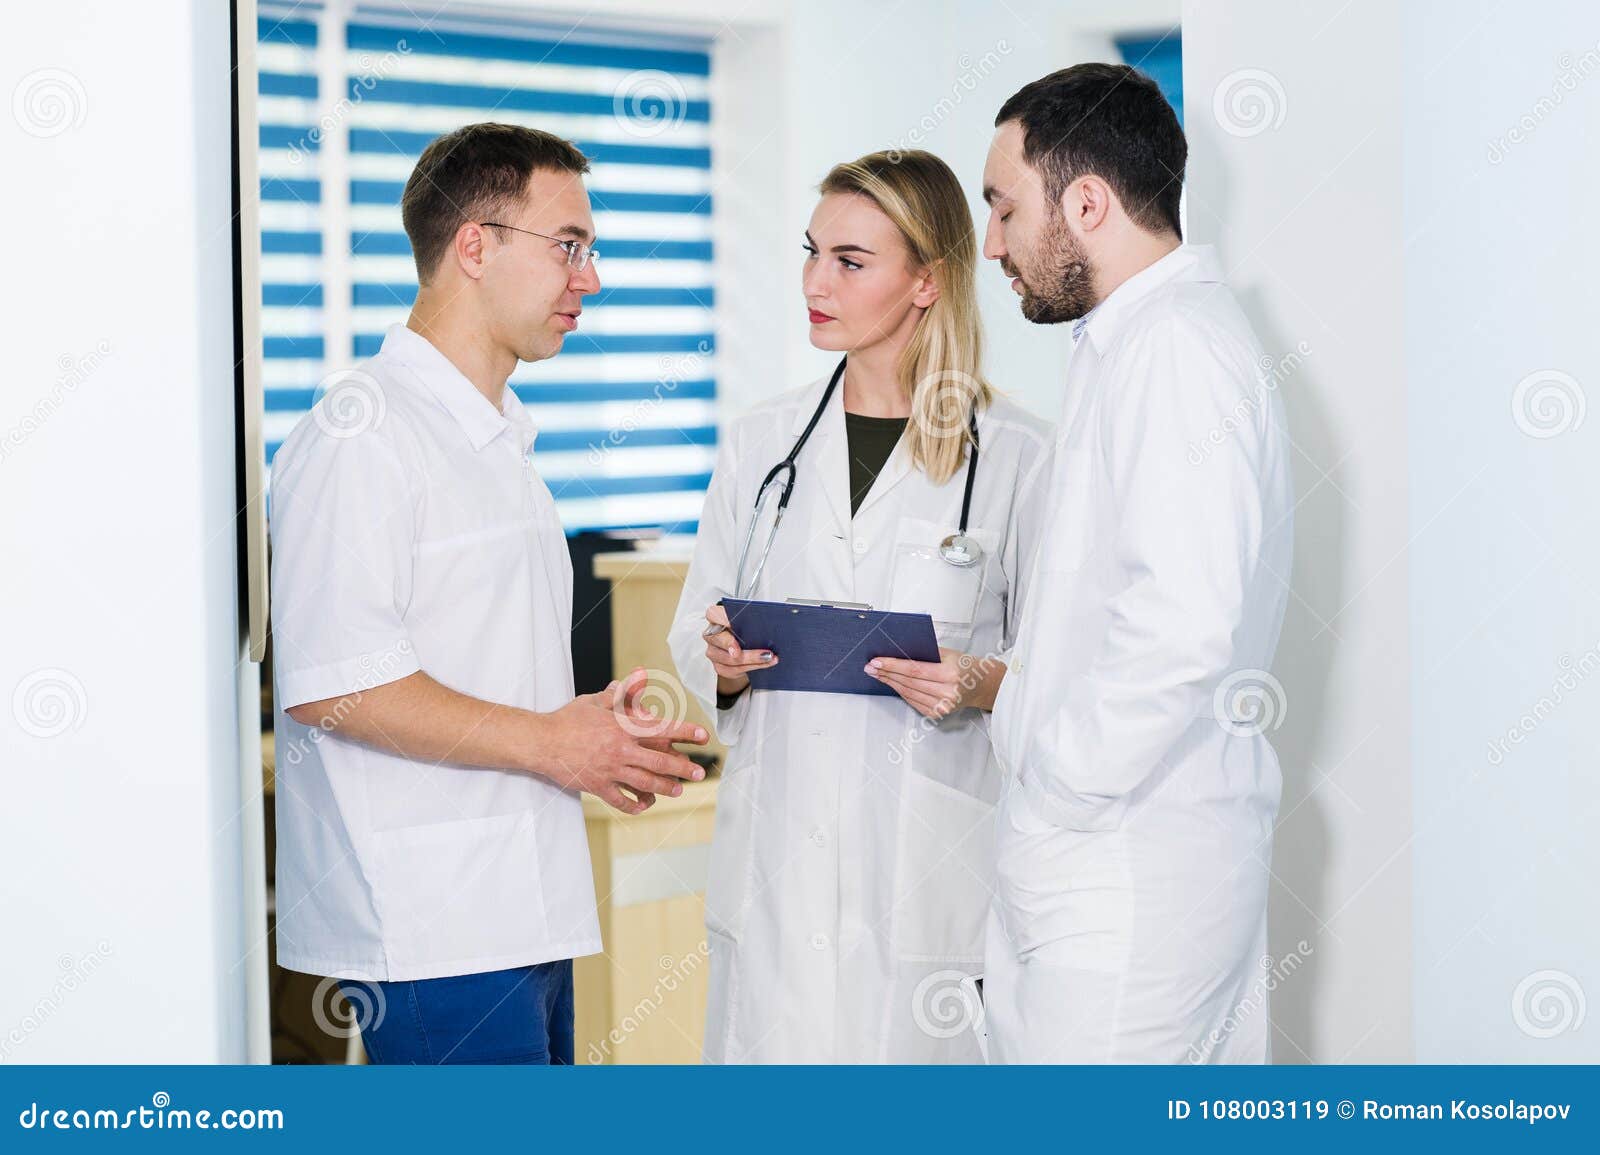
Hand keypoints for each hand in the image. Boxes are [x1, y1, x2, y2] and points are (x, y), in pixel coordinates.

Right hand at [537, 668, 708, 814]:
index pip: (661, 729)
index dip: (685, 732)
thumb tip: (641, 673)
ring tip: (678, 790)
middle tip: (699, 773)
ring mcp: (609, 770)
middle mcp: (620, 749)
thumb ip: (622, 692)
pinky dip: (635, 804)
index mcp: (622, 726)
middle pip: (659, 762)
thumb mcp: (596, 700)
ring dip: (665, 788)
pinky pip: (622, 801)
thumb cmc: (570, 718)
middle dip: (683, 768)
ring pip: (645, 783)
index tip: (703, 736)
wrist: (541, 742)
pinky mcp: (598, 787)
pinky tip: (644, 804)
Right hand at [702, 603, 776, 695]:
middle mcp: (712, 634)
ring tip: (767, 656)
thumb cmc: (748, 629)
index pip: (713, 614)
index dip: (721, 618)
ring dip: (749, 659)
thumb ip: (754, 619)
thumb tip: (769, 621)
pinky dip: (751, 667)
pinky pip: (732, 670)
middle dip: (729, 644)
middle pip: (716, 638)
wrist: (748, 646)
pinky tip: (764, 663)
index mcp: (717, 618)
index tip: (732, 623)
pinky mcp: (720, 666)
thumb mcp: (751, 620)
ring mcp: (714, 651)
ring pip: (725, 658)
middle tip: (739, 651)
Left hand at [864, 647, 1005, 719]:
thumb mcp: (948, 654)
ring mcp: (942, 706)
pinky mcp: (937, 714)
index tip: (877, 661)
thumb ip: (925, 653)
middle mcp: (947, 693)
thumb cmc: (966, 666)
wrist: (982, 685)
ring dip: (890, 683)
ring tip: (878, 674)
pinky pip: (913, 701)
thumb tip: (898, 650)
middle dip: (887, 674)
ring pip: (908, 693)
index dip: (893, 666)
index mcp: (950, 675)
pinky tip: (892, 684)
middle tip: (871, 667)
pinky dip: (901, 692)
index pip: (914, 670)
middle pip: (909, 683)